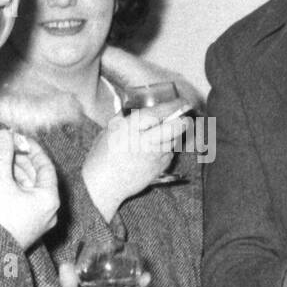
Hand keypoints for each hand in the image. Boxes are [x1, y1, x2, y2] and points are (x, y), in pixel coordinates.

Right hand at [0, 128, 59, 248]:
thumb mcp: (0, 182)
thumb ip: (3, 155)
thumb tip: (5, 134)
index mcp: (49, 199)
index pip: (46, 166)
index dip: (33, 149)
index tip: (19, 139)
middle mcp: (49, 210)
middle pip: (39, 177)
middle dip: (23, 160)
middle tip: (8, 147)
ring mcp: (40, 220)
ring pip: (31, 189)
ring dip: (18, 172)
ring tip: (2, 160)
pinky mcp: (28, 226)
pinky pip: (26, 201)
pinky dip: (16, 187)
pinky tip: (2, 179)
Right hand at [81, 104, 190, 220]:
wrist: (103, 185)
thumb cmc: (101, 157)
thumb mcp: (108, 131)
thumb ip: (121, 118)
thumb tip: (128, 105)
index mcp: (130, 127)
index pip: (158, 112)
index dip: (174, 105)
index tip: (181, 101)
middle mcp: (145, 140)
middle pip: (175, 127)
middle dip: (184, 119)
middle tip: (185, 116)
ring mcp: (153, 156)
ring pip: (174, 140)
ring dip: (174, 134)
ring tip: (166, 132)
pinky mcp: (158, 169)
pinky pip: (169, 154)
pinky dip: (167, 149)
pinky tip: (157, 149)